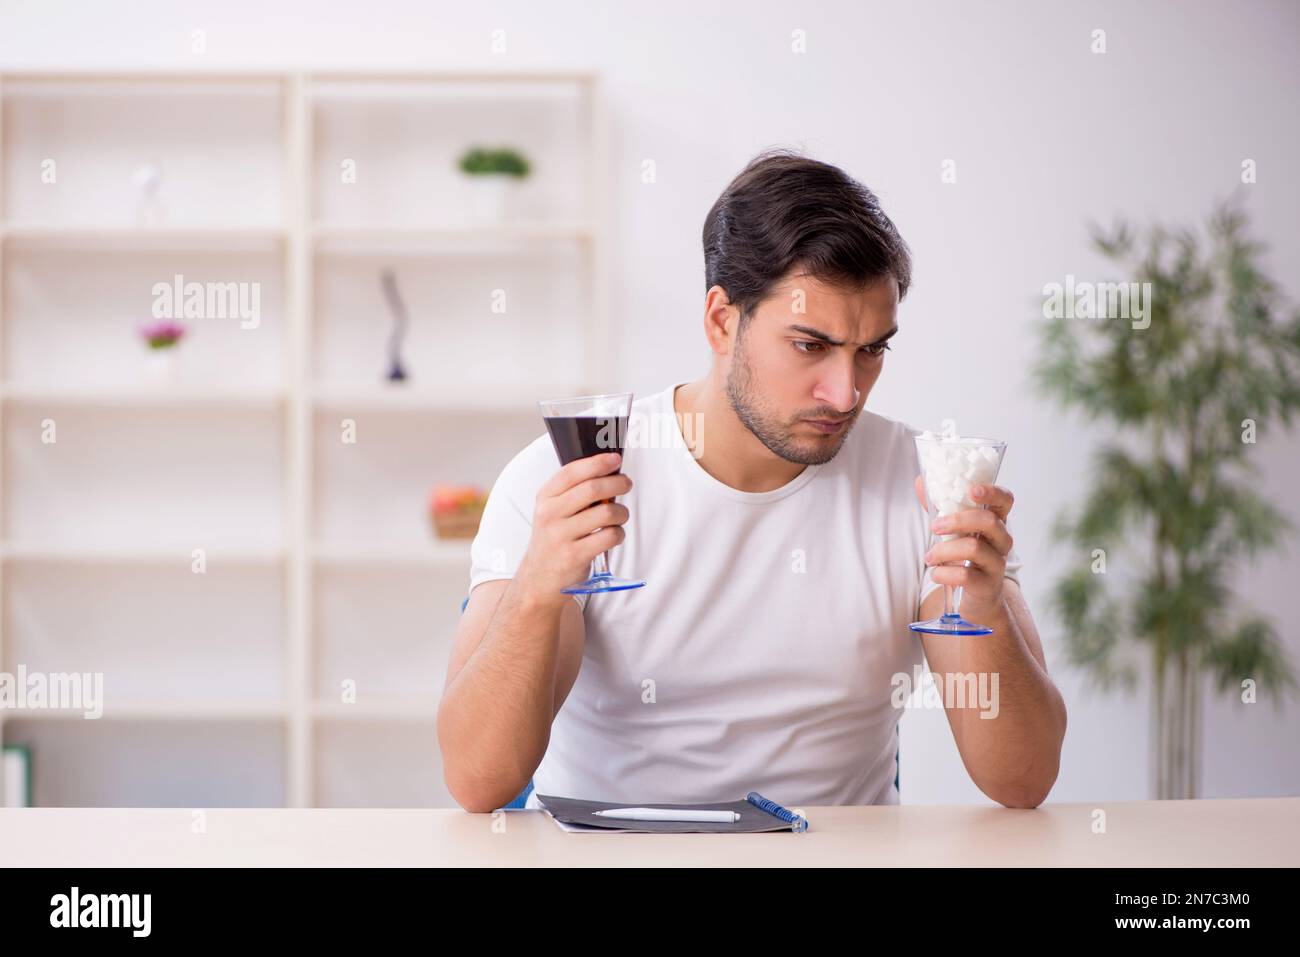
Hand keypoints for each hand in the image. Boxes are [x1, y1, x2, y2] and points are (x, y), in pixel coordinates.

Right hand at [517, 452, 631, 599]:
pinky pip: (609, 536)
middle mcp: (550, 514)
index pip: (572, 471)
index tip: (615, 459)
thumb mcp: (553, 510)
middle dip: (617, 483)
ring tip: (619, 516)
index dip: (597, 463)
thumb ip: (574, 491)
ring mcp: (561, 536)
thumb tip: (609, 471)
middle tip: (626, 484)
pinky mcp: (575, 555)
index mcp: (545, 498)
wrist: (539, 578)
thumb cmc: (554, 538)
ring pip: (606, 513)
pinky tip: (612, 535)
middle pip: (593, 489)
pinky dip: (618, 534)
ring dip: (621, 512)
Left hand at [914, 475, 1014, 613]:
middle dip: (957, 521)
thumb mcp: (954, 529)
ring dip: (943, 550)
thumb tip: (920, 481)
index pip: (1005, 500)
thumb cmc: (965, 554)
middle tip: (934, 527)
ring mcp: (998, 563)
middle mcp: (1002, 540)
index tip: (971, 490)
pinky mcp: (988, 585)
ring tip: (929, 557)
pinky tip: (936, 573)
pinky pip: (966, 575)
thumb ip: (940, 506)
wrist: (979, 596)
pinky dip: (944, 573)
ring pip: (974, 549)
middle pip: (989, 521)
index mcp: (995, 521)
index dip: (992, 492)